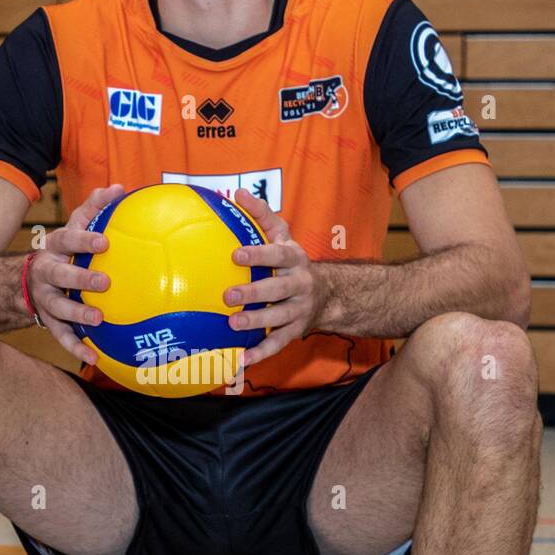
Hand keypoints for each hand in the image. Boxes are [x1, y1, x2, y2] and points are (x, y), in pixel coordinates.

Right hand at [27, 184, 123, 363]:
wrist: (21, 282)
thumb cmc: (62, 252)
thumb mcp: (72, 228)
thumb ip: (93, 209)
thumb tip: (118, 188)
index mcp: (54, 248)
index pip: (67, 239)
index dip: (84, 240)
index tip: (105, 242)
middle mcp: (45, 273)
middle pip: (60, 275)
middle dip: (80, 278)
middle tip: (104, 282)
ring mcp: (44, 299)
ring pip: (57, 308)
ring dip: (77, 314)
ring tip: (98, 319)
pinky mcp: (47, 321)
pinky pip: (61, 337)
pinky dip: (75, 348)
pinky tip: (94, 358)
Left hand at [222, 188, 322, 366]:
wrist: (327, 294)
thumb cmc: (290, 260)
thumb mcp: (282, 235)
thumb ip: (261, 215)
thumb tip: (237, 194)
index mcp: (295, 259)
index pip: (277, 255)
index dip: (258, 254)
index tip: (235, 253)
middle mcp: (300, 285)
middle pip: (278, 290)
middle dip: (254, 293)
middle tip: (228, 295)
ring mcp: (299, 310)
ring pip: (278, 319)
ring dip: (256, 323)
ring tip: (233, 326)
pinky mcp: (295, 331)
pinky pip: (278, 344)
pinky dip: (261, 353)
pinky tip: (241, 361)